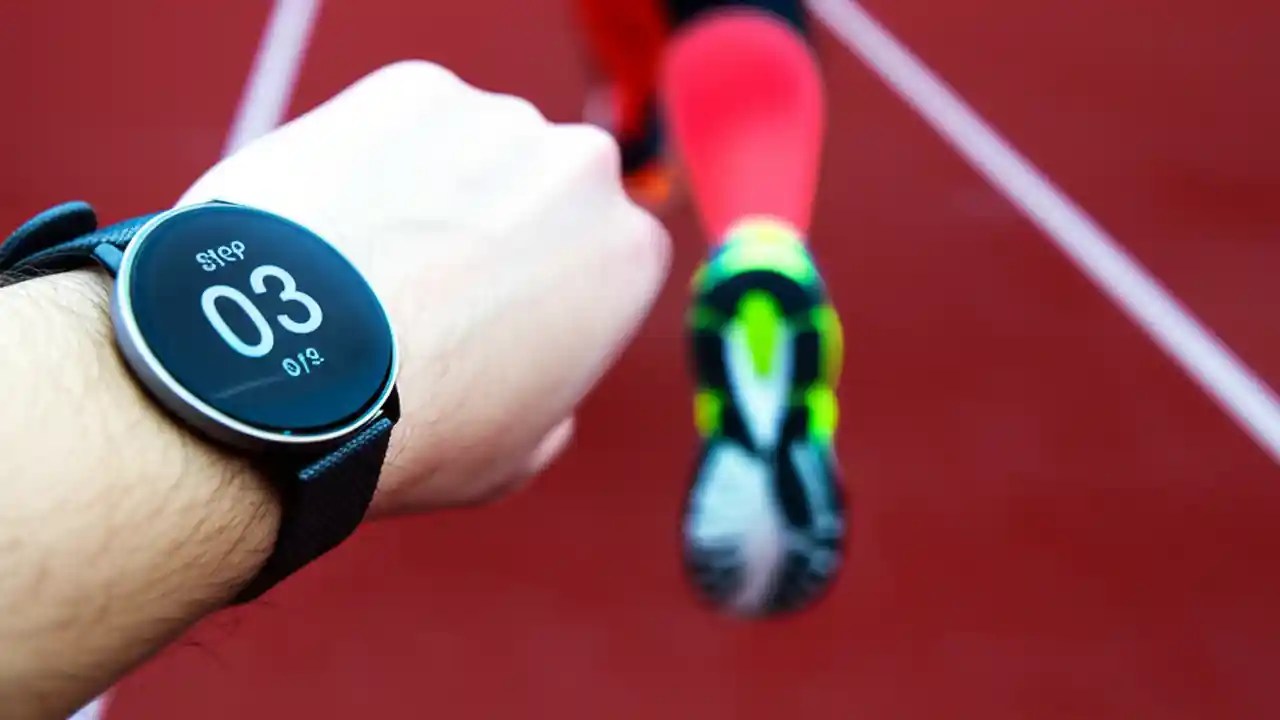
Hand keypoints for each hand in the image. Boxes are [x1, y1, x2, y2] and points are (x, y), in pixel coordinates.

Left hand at [179, 61, 670, 515]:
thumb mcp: (518, 452)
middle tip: (437, 286)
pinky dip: (379, 157)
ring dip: (442, 188)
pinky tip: (339, 217)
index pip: (606, 257)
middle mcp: (580, 170)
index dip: (553, 292)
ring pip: (478, 150)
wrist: (290, 372)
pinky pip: (407, 122)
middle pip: (549, 192)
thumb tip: (538, 379)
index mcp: (627, 255)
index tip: (504, 318)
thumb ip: (554, 399)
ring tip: (374, 256)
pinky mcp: (411, 90)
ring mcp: (494, 120)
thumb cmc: (412, 430)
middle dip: (505, 228)